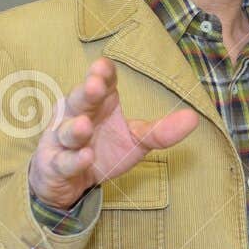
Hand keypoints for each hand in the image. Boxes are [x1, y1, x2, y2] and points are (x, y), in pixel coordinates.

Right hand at [28, 57, 198, 208]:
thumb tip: (194, 118)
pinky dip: (73, 160)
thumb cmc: (103, 149)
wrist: (68, 180)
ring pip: (66, 131)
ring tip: (84, 126)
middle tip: (95, 85)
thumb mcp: (135, 140)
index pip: (100, 82)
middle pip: (79, 100)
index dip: (102, 74)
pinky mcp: (54, 165)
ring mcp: (62, 140)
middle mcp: (76, 115)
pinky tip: (85, 157)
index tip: (105, 68)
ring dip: (74, 129)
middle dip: (85, 92)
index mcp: (97, 103)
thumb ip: (160, 131)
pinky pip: (63, 162)